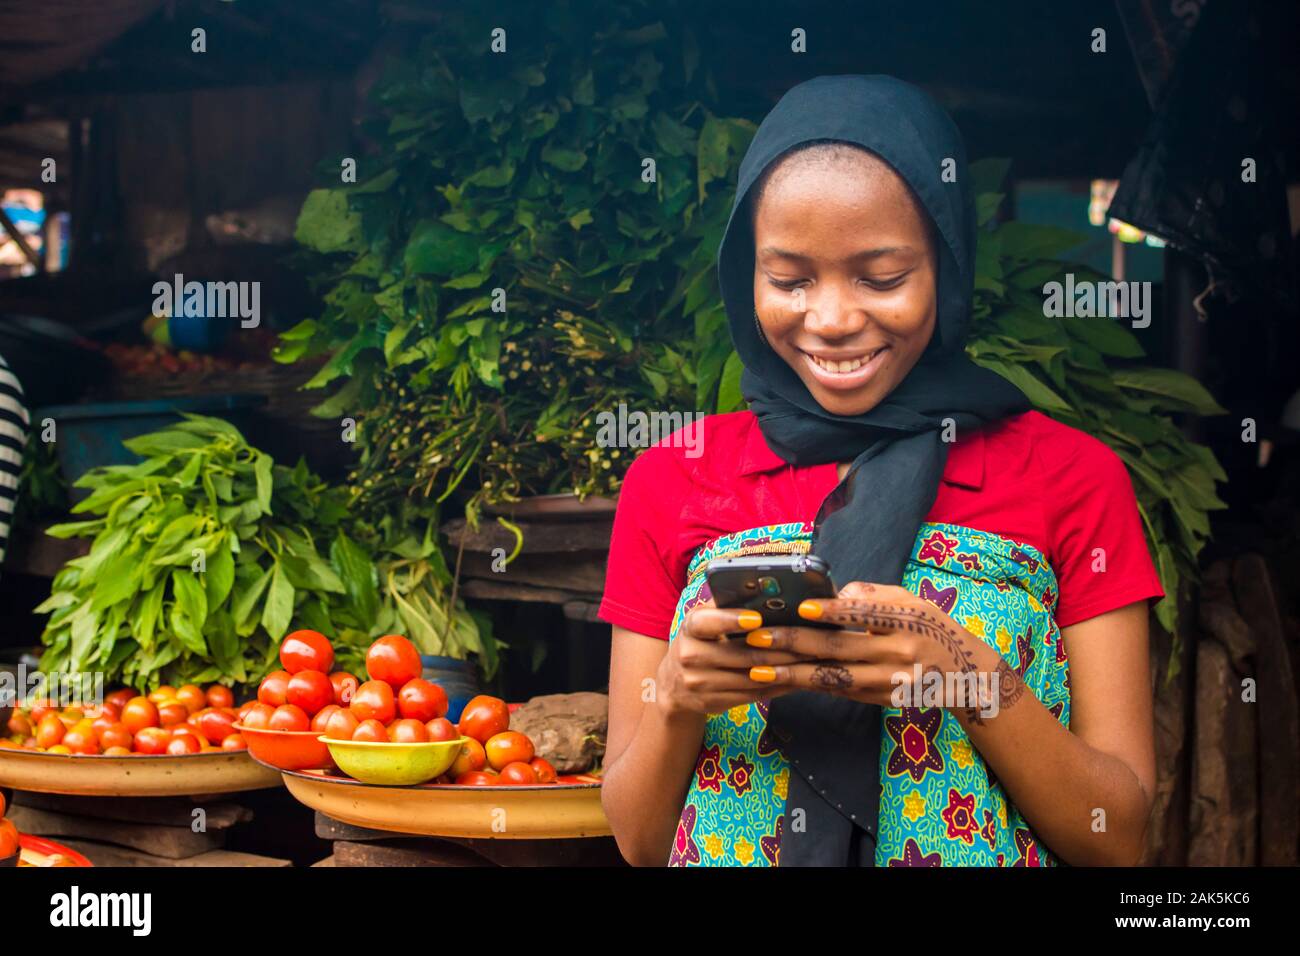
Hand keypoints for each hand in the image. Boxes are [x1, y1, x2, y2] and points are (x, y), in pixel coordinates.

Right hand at [654, 599, 806, 717]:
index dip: (731, 620)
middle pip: (741, 654)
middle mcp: (689, 655)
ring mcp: (698, 683)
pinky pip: (751, 696)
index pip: (708, 622)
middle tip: (807, 642)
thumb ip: (727, 605)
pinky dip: (776, 688)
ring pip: (751, 678)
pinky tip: (794, 680)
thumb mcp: (704, 620)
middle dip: (779, 649)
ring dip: (784, 670)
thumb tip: (766, 590)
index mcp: (690, 627)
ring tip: (809, 661)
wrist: (673, 683)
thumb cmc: (700, 641)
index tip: (757, 618)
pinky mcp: (710, 704)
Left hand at [743, 582, 1014, 720]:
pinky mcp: (882, 699)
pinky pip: (840, 692)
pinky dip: (810, 685)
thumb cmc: (931, 626)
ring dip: (793, 673)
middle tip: (757, 638)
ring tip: (758, 669)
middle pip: (840, 648)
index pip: (866, 614)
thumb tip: (835, 595)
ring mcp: (889, 680)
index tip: (801, 608)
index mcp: (906, 620)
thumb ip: (873, 596)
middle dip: (794, 643)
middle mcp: (899, 652)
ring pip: (834, 677)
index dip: (834, 612)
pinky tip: (782, 680)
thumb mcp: (911, 601)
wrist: (966, 674)